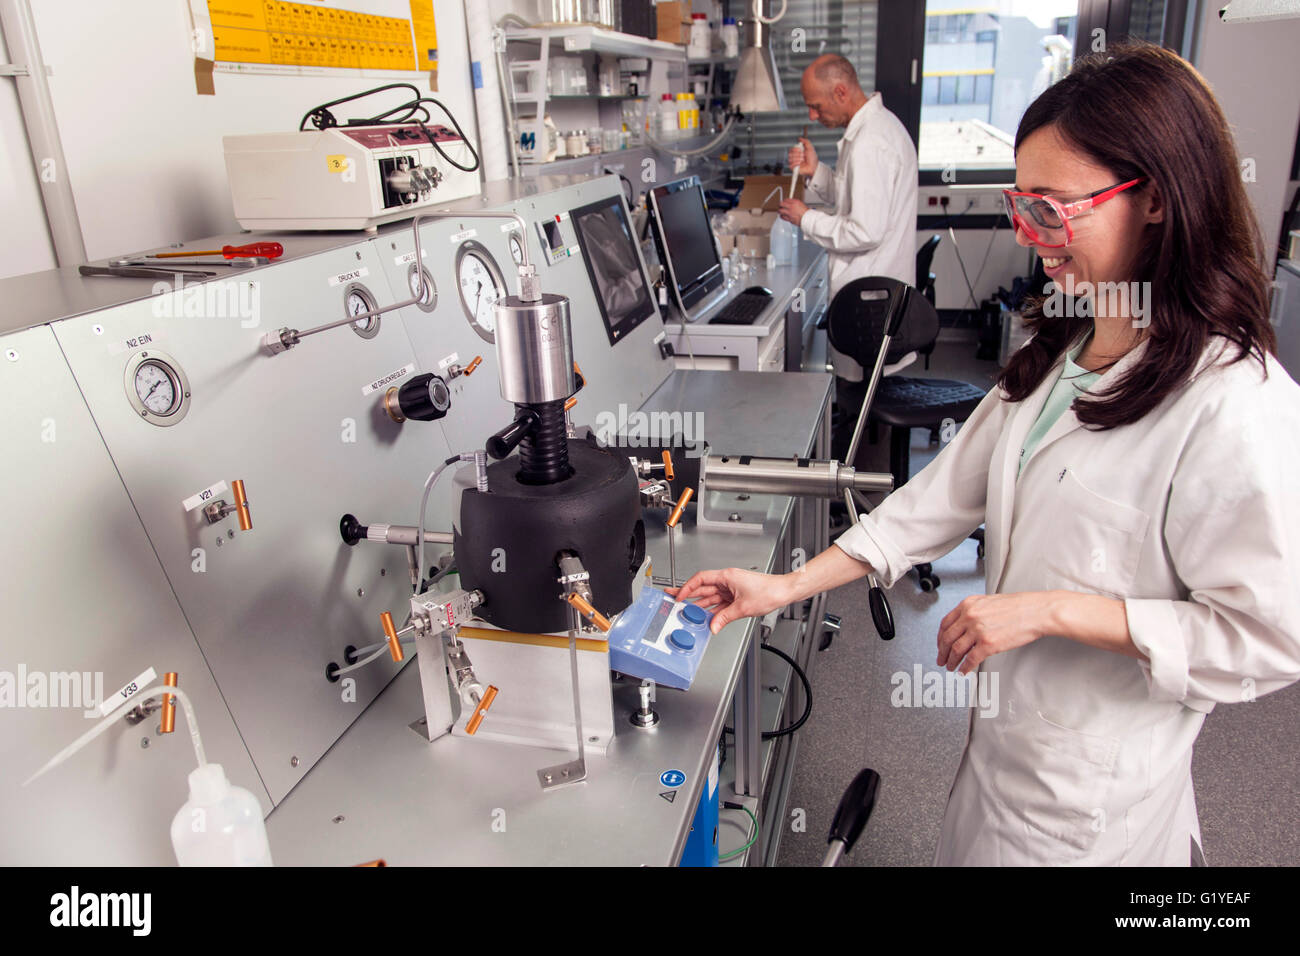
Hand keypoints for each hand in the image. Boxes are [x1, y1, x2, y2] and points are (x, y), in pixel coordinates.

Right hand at [670, 568, 791, 634]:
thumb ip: (724, 618)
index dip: (687, 588)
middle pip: (703, 587)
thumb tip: (712, 626)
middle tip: (674, 598)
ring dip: (700, 604)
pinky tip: (706, 616)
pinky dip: (713, 610)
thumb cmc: (769, 591)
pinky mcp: (737, 596)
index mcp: (727, 576)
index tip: (679, 596)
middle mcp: (728, 581)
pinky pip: (720, 603)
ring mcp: (732, 588)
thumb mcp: (743, 608)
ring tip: (686, 610)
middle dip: (688, 594)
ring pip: (711, 596)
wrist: (784, 592)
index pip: (700, 579)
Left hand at [778, 198, 808, 225]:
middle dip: (780, 205)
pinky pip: (783, 217)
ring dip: (780, 211)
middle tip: (780, 206)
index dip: (784, 201)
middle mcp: (791, 207)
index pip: (786, 199)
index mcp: (795, 202)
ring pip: (780, 211)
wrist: (807, 219)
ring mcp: (789, 213)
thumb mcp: (801, 204)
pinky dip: (782, 216)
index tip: (784, 202)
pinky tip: (783, 216)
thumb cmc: (806, 212)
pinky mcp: (789, 219)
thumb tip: (789, 202)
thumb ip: (794, 203)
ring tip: (781, 211)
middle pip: (781, 204)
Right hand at [787, 137, 816, 175]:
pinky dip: (796, 164)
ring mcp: (794, 163)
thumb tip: (800, 138)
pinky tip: (800, 164)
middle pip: (790, 154)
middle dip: (798, 154)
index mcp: (797, 152)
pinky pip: (791, 165)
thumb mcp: (810, 148)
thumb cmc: (813, 158)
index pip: (791, 149)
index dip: (795, 149)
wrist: (814, 166)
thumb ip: (806, 141)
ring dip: (798, 159)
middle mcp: (795, 157)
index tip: (801, 150)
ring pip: (790, 159)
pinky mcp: (794, 168)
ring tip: (803, 160)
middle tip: (803, 156)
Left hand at [936, 592, 1054, 674]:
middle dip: (942, 652)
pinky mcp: (988, 644)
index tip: (940, 645)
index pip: (945, 623)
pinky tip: (964, 671)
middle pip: (947, 638)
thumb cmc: (1018, 607)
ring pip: (956, 650)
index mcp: (968, 605)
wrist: (1035, 611)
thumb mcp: (988, 602)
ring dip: (952, 662)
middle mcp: (969, 616)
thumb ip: (973, 612)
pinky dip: (965, 668)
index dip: (940, 637)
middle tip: (941, 660)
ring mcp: (978, 630)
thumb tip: (963, 626)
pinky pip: (970, 660)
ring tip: (951, 667)